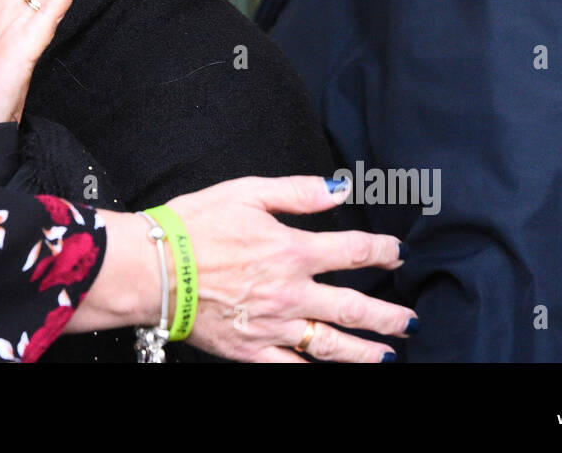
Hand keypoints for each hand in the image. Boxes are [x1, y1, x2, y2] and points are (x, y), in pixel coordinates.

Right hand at [70, 176, 416, 361]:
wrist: (152, 268)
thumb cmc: (193, 226)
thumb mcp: (246, 192)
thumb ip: (297, 192)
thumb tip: (339, 188)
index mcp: (292, 250)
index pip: (354, 252)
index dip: (382, 251)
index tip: (397, 252)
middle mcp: (291, 292)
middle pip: (354, 306)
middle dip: (388, 314)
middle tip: (410, 319)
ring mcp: (274, 326)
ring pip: (332, 344)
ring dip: (367, 350)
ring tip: (389, 354)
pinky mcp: (252, 350)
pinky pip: (292, 369)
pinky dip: (317, 373)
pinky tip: (334, 374)